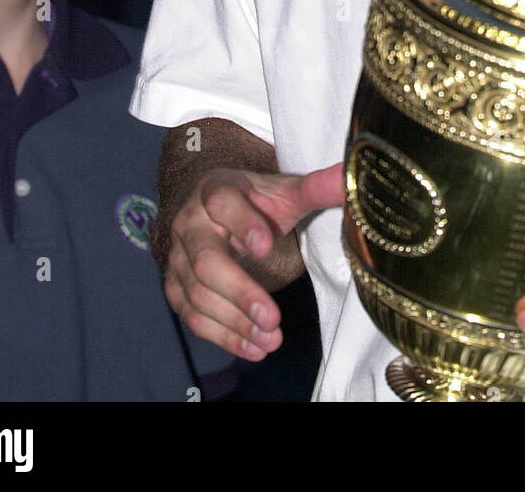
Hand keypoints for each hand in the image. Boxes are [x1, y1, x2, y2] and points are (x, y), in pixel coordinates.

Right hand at [164, 162, 343, 359]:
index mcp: (215, 190)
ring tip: (271, 340)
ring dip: (234, 322)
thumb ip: (314, 188)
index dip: (242, 223)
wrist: (214, 212)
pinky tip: (254, 348)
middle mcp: (190, 224)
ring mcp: (178, 258)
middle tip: (273, 317)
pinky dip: (223, 337)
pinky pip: (193, 317)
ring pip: (198, 294)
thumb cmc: (254, 202)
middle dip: (239, 291)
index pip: (222, 203)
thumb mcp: (282, 192)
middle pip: (205, 260)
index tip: (267, 246)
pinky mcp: (177, 289)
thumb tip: (348, 176)